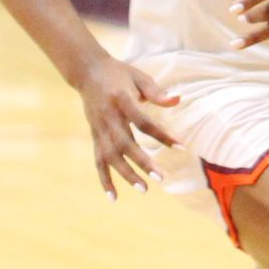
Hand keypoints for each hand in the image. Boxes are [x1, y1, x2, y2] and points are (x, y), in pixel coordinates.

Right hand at [72, 56, 180, 199]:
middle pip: (125, 144)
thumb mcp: (140, 77)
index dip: (162, 135)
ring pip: (110, 156)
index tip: (180, 147)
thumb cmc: (119, 73)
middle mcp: (108, 117)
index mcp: (122, 100)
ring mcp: (98, 128)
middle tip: (160, 178)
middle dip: (142, 162)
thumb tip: (178, 100)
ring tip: (143, 189)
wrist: (87, 71)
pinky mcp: (94, 136)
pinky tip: (114, 197)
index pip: (144, 122)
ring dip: (125, 174)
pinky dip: (104, 179)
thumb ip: (157, 92)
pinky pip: (98, 161)